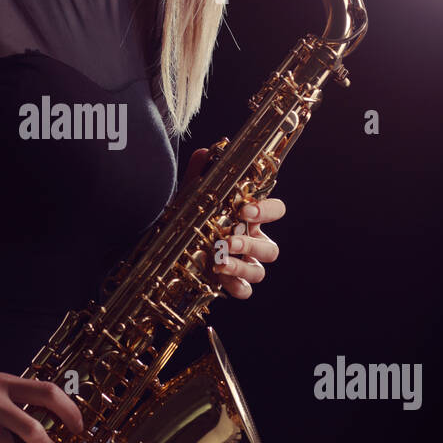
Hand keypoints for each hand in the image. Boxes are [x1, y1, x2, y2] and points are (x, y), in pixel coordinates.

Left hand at [181, 147, 285, 299]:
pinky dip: (236, 285)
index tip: (246, 209)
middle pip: (271, 248)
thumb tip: (206, 152)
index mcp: (249, 218)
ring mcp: (243, 264)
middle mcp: (252, 242)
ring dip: (241, 265)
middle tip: (229, 240)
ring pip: (260, 270)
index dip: (268, 210)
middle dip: (251, 243)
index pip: (276, 211)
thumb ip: (201, 173)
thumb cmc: (190, 217)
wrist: (166, 243)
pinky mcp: (231, 282)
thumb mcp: (193, 194)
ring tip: (219, 260)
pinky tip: (220, 277)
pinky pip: (245, 290)